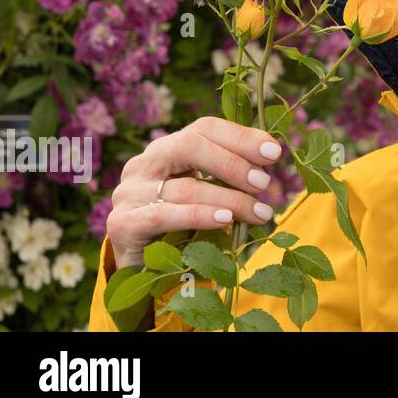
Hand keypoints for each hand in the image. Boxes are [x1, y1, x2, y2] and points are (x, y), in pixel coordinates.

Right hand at [106, 117, 283, 269]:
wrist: (142, 270)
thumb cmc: (183, 225)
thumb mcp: (208, 193)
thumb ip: (229, 174)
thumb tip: (270, 160)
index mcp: (166, 149)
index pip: (204, 128)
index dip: (241, 137)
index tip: (274, 153)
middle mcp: (143, 164)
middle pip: (189, 146)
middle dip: (233, 163)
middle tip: (264, 183)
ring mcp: (129, 192)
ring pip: (185, 187)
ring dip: (229, 199)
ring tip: (259, 212)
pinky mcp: (123, 223)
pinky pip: (165, 214)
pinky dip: (199, 215)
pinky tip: (225, 219)